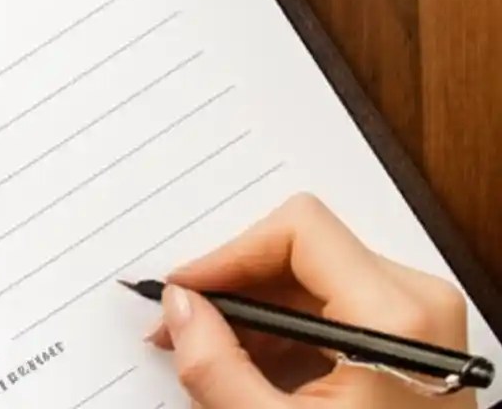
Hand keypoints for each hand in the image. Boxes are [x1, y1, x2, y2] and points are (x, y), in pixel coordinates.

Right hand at [152, 193, 475, 407]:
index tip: (185, 289)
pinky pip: (332, 305)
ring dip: (252, 308)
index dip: (228, 254)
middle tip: (180, 322)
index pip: (297, 231)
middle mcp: (417, 302)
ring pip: (311, 277)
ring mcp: (419, 318)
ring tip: (207, 350)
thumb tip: (179, 308)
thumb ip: (216, 366)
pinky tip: (247, 362)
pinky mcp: (411, 338)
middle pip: (301, 252)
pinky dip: (282, 327)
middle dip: (233, 285)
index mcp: (395, 315)